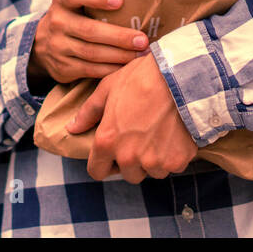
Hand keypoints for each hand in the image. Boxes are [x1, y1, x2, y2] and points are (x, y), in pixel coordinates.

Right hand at [28, 0, 148, 85]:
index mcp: (63, 0)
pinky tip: (126, 66)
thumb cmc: (73, 13)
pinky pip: (90, 70)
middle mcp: (58, 22)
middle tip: (143, 39)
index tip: (120, 0)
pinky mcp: (62, 67)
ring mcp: (58, 47)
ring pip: (92, 53)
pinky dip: (110, 70)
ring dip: (120, 55)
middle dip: (119, 36)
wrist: (41, 44)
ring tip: (141, 53)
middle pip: (90, 31)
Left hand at [69, 54, 199, 183]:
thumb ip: (88, 113)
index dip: (103, 163)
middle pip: (128, 174)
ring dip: (155, 159)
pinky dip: (174, 154)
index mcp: (107, 142)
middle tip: (141, 138)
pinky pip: (173, 165)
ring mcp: (155, 161)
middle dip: (133, 160)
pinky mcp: (178, 160)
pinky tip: (176, 134)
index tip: (111, 154)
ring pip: (152, 171)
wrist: (180, 77)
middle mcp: (129, 157)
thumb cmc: (141, 78)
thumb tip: (72, 128)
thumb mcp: (108, 88)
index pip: (97, 171)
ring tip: (160, 134)